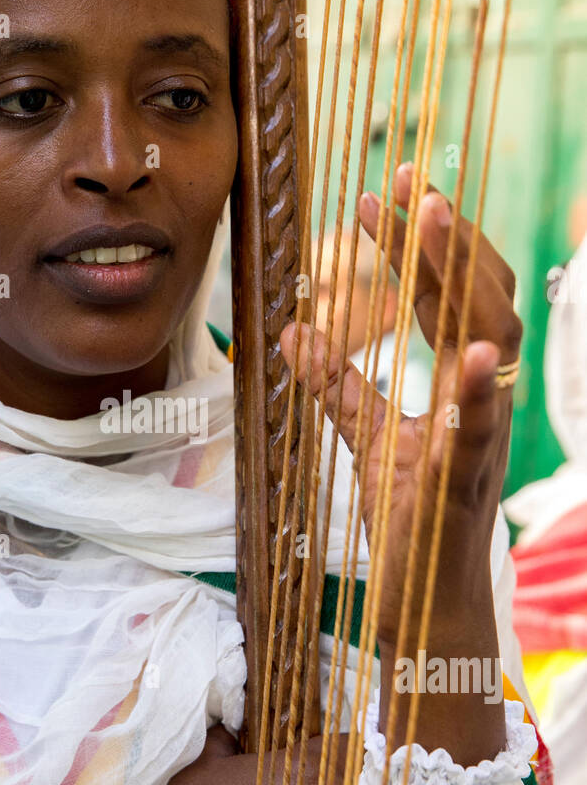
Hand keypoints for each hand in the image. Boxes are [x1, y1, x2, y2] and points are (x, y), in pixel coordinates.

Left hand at [281, 162, 519, 761]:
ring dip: (463, 282)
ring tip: (434, 224)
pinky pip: (482, 428)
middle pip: (480, 299)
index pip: (449, 293)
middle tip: (409, 183)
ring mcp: (482, 433)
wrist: (427, 600)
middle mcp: (482, 396)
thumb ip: (337, 383)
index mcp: (461, 380)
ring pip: (490, 345)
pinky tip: (467, 350)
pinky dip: (476, 389)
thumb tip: (293, 326)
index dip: (426, 240)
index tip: (394, 185)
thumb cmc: (409, 514)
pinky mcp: (468, 479)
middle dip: (446, 238)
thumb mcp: (367, 436)